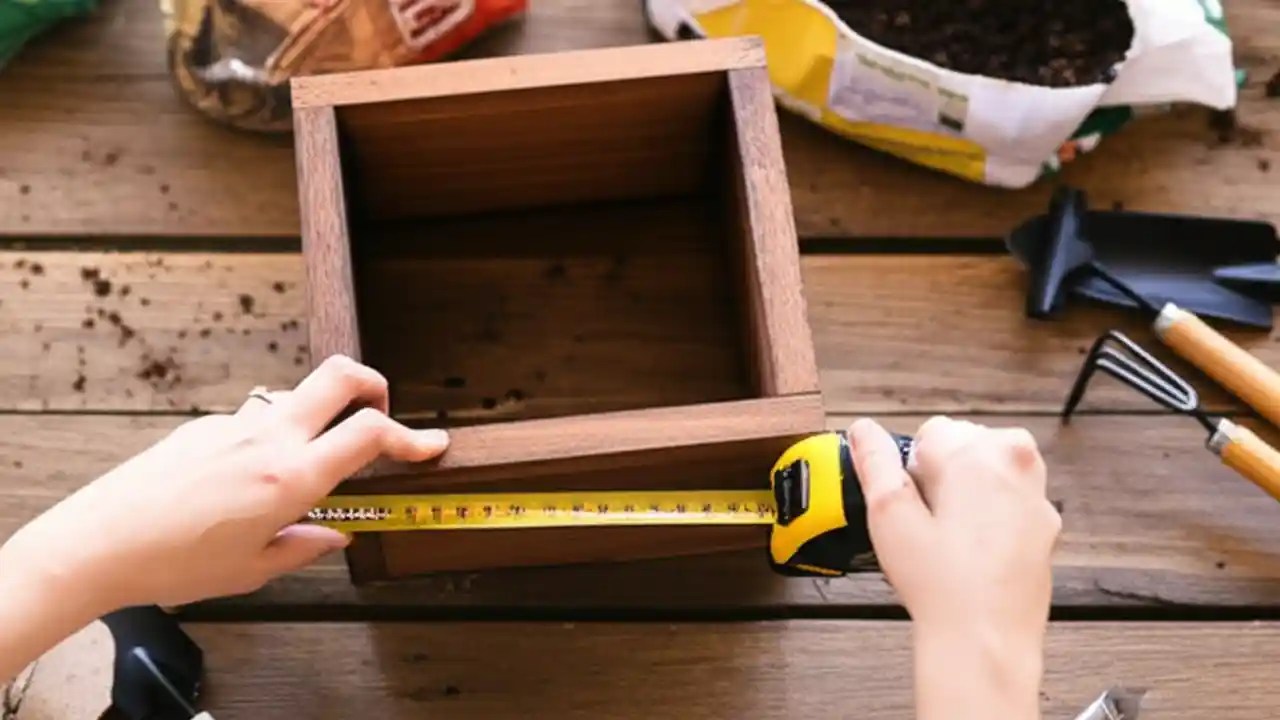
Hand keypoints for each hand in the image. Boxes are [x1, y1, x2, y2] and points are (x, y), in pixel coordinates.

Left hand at [0, 355, 448, 613]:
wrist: (100, 541)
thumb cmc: (175, 562)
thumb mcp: (253, 569)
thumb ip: (304, 547)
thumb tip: (334, 536)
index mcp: (291, 478)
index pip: (370, 434)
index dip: (411, 437)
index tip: (431, 445)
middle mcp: (269, 439)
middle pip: (340, 376)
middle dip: (374, 383)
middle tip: (382, 408)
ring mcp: (236, 425)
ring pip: (296, 397)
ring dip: (317, 417)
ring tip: (306, 464)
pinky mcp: (206, 426)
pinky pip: (255, 420)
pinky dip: (270, 439)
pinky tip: (246, 482)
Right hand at [848, 416, 1059, 719]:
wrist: (985, 640)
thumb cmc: (941, 585)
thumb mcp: (889, 515)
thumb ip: (874, 463)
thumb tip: (863, 431)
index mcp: (978, 453)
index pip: (931, 432)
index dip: (910, 468)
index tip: (909, 500)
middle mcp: (1017, 465)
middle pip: (966, 443)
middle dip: (943, 472)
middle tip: (927, 519)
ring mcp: (1036, 496)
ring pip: (991, 469)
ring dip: (970, 488)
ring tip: (950, 532)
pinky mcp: (1045, 525)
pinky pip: (1011, 499)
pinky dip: (992, 512)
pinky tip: (972, 549)